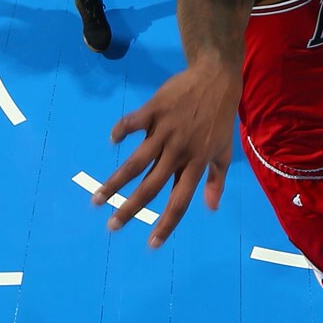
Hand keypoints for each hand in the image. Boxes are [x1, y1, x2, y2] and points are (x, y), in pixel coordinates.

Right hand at [102, 65, 240, 246]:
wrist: (216, 78)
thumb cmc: (219, 118)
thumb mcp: (224, 152)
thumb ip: (217, 180)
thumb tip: (211, 208)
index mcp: (197, 163)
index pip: (180, 201)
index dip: (167, 223)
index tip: (152, 244)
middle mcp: (179, 151)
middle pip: (151, 186)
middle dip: (130, 209)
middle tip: (112, 227)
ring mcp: (164, 130)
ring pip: (136, 161)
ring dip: (115, 182)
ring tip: (97, 198)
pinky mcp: (154, 110)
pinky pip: (132, 123)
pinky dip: (120, 131)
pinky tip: (112, 140)